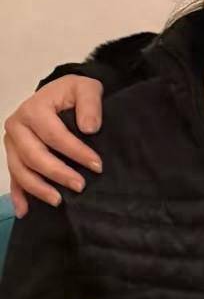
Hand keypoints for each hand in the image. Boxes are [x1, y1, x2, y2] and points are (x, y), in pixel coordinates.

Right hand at [2, 77, 104, 215]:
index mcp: (33, 109)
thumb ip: (90, 104)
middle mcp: (16, 126)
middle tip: (80, 186)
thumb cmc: (73, 92)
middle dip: (57, 173)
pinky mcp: (12, 154)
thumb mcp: (86, 88)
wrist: (59, 93)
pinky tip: (25, 211)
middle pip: (34, 156)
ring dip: (38, 188)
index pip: (54, 136)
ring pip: (20, 169)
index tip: (97, 165)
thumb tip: (90, 129)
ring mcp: (11, 142)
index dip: (76, 152)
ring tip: (59, 200)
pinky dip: (18, 194)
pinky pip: (13, 176)